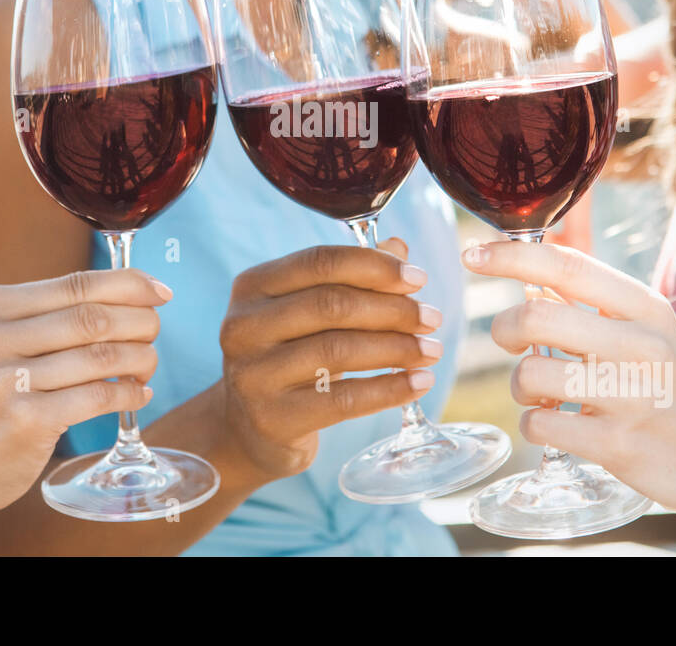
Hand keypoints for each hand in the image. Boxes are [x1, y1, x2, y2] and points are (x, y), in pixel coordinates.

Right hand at [0, 269, 167, 522]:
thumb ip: (47, 314)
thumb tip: (134, 292)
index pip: (74, 283)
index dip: (128, 284)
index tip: (160, 291)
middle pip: (92, 317)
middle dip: (140, 322)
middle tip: (154, 334)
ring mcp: (3, 381)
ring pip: (101, 356)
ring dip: (140, 358)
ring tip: (146, 366)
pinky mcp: (24, 421)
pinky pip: (97, 397)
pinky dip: (127, 393)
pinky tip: (137, 394)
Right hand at [219, 238, 443, 480]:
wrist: (250, 426)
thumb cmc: (289, 356)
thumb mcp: (309, 312)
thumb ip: (350, 277)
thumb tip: (399, 248)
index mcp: (253, 286)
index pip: (319, 262)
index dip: (374, 266)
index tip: (418, 279)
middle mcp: (244, 326)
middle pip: (331, 305)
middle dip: (392, 310)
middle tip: (432, 318)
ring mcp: (253, 374)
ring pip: (338, 351)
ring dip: (397, 348)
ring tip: (432, 350)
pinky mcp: (274, 418)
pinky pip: (343, 400)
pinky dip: (389, 388)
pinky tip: (419, 382)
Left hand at [463, 240, 675, 517]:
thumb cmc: (668, 383)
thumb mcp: (646, 329)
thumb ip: (592, 301)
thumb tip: (525, 269)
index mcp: (644, 307)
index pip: (567, 264)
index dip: (510, 255)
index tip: (472, 253)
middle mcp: (640, 345)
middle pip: (536, 316)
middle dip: (505, 328)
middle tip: (511, 341)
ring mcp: (630, 397)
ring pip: (530, 373)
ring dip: (519, 384)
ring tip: (540, 392)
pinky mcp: (618, 445)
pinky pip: (540, 424)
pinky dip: (533, 423)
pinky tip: (555, 423)